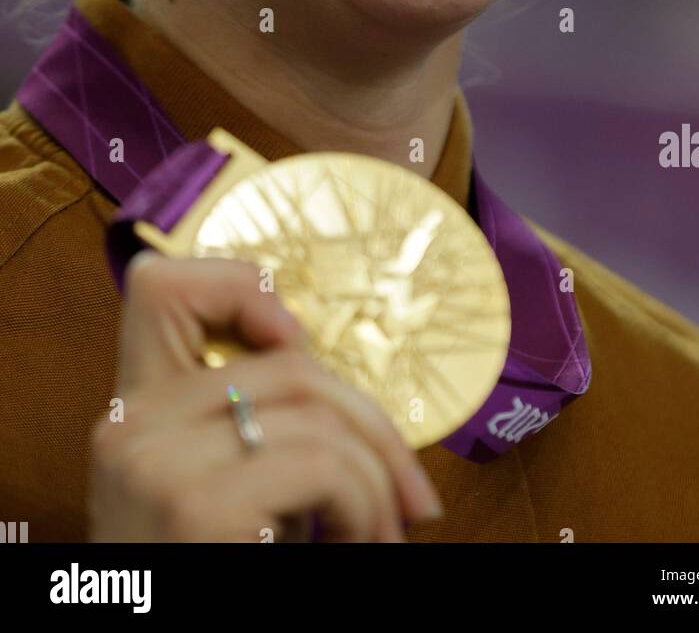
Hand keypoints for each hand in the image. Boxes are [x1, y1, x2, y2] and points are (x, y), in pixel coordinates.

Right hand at [88, 252, 443, 541]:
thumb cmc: (214, 572)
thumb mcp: (214, 493)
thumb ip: (245, 429)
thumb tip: (341, 390)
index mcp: (131, 415)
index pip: (162, 286)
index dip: (242, 287)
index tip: (298, 341)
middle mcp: (129, 428)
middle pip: (289, 361)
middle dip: (372, 422)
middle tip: (409, 491)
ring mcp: (155, 465)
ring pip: (320, 411)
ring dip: (378, 480)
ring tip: (379, 535)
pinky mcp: (195, 510)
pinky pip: (325, 465)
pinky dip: (368, 509)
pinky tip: (359, 548)